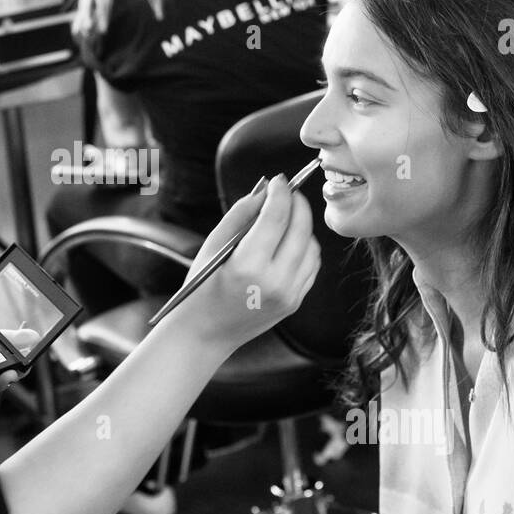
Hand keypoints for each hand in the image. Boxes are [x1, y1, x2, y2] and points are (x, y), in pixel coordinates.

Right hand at [162, 174, 321, 349]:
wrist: (206, 333)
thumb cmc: (202, 286)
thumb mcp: (213, 245)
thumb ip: (241, 214)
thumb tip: (266, 191)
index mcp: (248, 265)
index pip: (277, 217)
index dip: (281, 192)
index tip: (279, 180)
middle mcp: (274, 281)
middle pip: (301, 228)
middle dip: (297, 203)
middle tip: (287, 192)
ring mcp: (289, 294)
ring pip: (311, 246)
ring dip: (302, 226)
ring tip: (284, 220)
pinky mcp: (295, 302)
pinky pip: (311, 265)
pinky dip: (304, 247)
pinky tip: (288, 243)